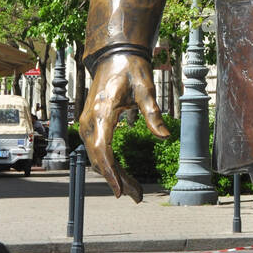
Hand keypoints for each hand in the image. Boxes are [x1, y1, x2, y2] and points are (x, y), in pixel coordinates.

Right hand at [79, 53, 169, 202]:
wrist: (113, 56)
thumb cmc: (131, 69)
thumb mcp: (146, 87)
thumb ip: (153, 112)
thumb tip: (165, 136)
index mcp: (103, 112)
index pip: (102, 149)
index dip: (110, 173)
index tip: (120, 191)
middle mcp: (90, 121)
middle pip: (100, 159)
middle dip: (117, 180)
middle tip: (137, 197)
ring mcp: (88, 124)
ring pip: (98, 157)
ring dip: (114, 175)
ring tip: (135, 191)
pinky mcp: (91, 125)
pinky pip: (98, 150)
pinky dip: (110, 165)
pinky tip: (123, 176)